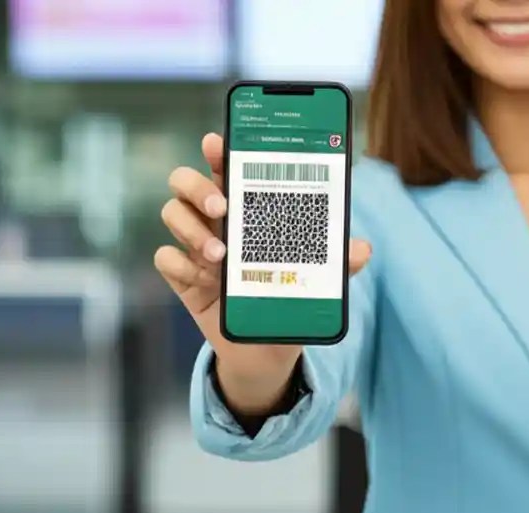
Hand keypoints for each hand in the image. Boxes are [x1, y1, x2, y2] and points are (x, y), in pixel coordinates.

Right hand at [156, 133, 371, 414]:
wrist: (266, 352)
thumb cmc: (289, 300)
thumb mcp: (316, 282)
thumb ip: (338, 263)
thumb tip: (363, 249)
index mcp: (247, 208)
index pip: (226, 167)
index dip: (218, 150)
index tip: (217, 144)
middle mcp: (215, 220)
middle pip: (185, 182)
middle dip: (198, 186)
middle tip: (222, 208)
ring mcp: (194, 246)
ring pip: (171, 213)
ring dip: (191, 229)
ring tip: (220, 257)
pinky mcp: (182, 277)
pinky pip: (165, 258)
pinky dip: (181, 265)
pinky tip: (205, 280)